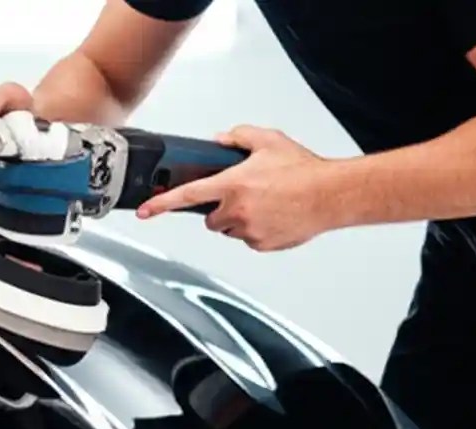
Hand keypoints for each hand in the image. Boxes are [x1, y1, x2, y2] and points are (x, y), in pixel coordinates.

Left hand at [138, 126, 340, 251]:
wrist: (332, 195)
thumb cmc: (304, 170)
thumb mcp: (269, 140)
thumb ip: (238, 137)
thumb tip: (220, 140)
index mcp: (233, 184)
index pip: (187, 196)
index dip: (161, 204)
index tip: (144, 211)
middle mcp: (237, 210)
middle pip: (210, 218)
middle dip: (219, 208)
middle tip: (242, 196)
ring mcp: (249, 231)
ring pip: (229, 229)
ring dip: (238, 220)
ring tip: (265, 204)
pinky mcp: (262, 244)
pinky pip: (249, 239)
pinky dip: (256, 230)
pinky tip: (275, 215)